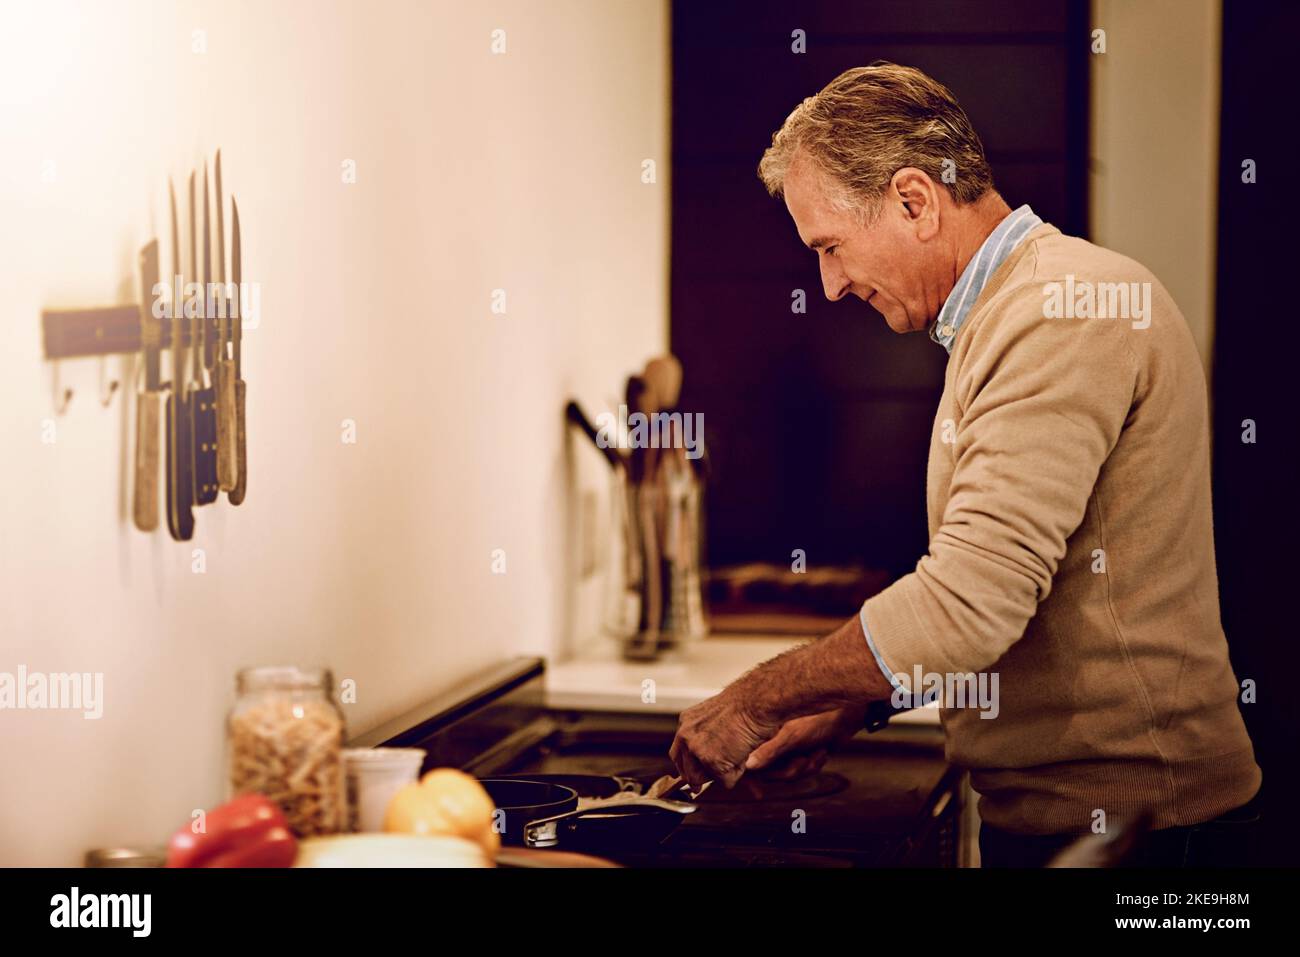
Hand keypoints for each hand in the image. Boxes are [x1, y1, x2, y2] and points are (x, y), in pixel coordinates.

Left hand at [668, 689, 780, 789]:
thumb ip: (706, 736)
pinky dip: (737, 773)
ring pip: (700, 779)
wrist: (755, 702)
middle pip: (685, 770)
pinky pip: (724, 781)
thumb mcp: (716, 717)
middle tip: (702, 787)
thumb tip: (706, 758)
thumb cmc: (745, 705)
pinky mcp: (711, 762)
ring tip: (736, 755)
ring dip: (720, 775)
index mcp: (687, 722)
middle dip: (697, 780)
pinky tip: (743, 754)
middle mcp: (686, 736)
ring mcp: (696, 750)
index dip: (688, 768)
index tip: (693, 776)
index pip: (679, 753)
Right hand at [744, 707, 866, 779]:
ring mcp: (789, 749)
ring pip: (789, 774)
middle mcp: (774, 742)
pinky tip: (823, 751)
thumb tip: (748, 765)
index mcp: (764, 734)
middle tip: (802, 760)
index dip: (750, 778)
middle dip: (790, 770)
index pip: (749, 759)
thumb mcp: (791, 736)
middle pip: (771, 773)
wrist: (845, 717)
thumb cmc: (816, 719)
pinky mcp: (803, 754)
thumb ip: (769, 751)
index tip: (757, 793)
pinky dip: (815, 765)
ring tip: (817, 751)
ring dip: (806, 767)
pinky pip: (804, 772)